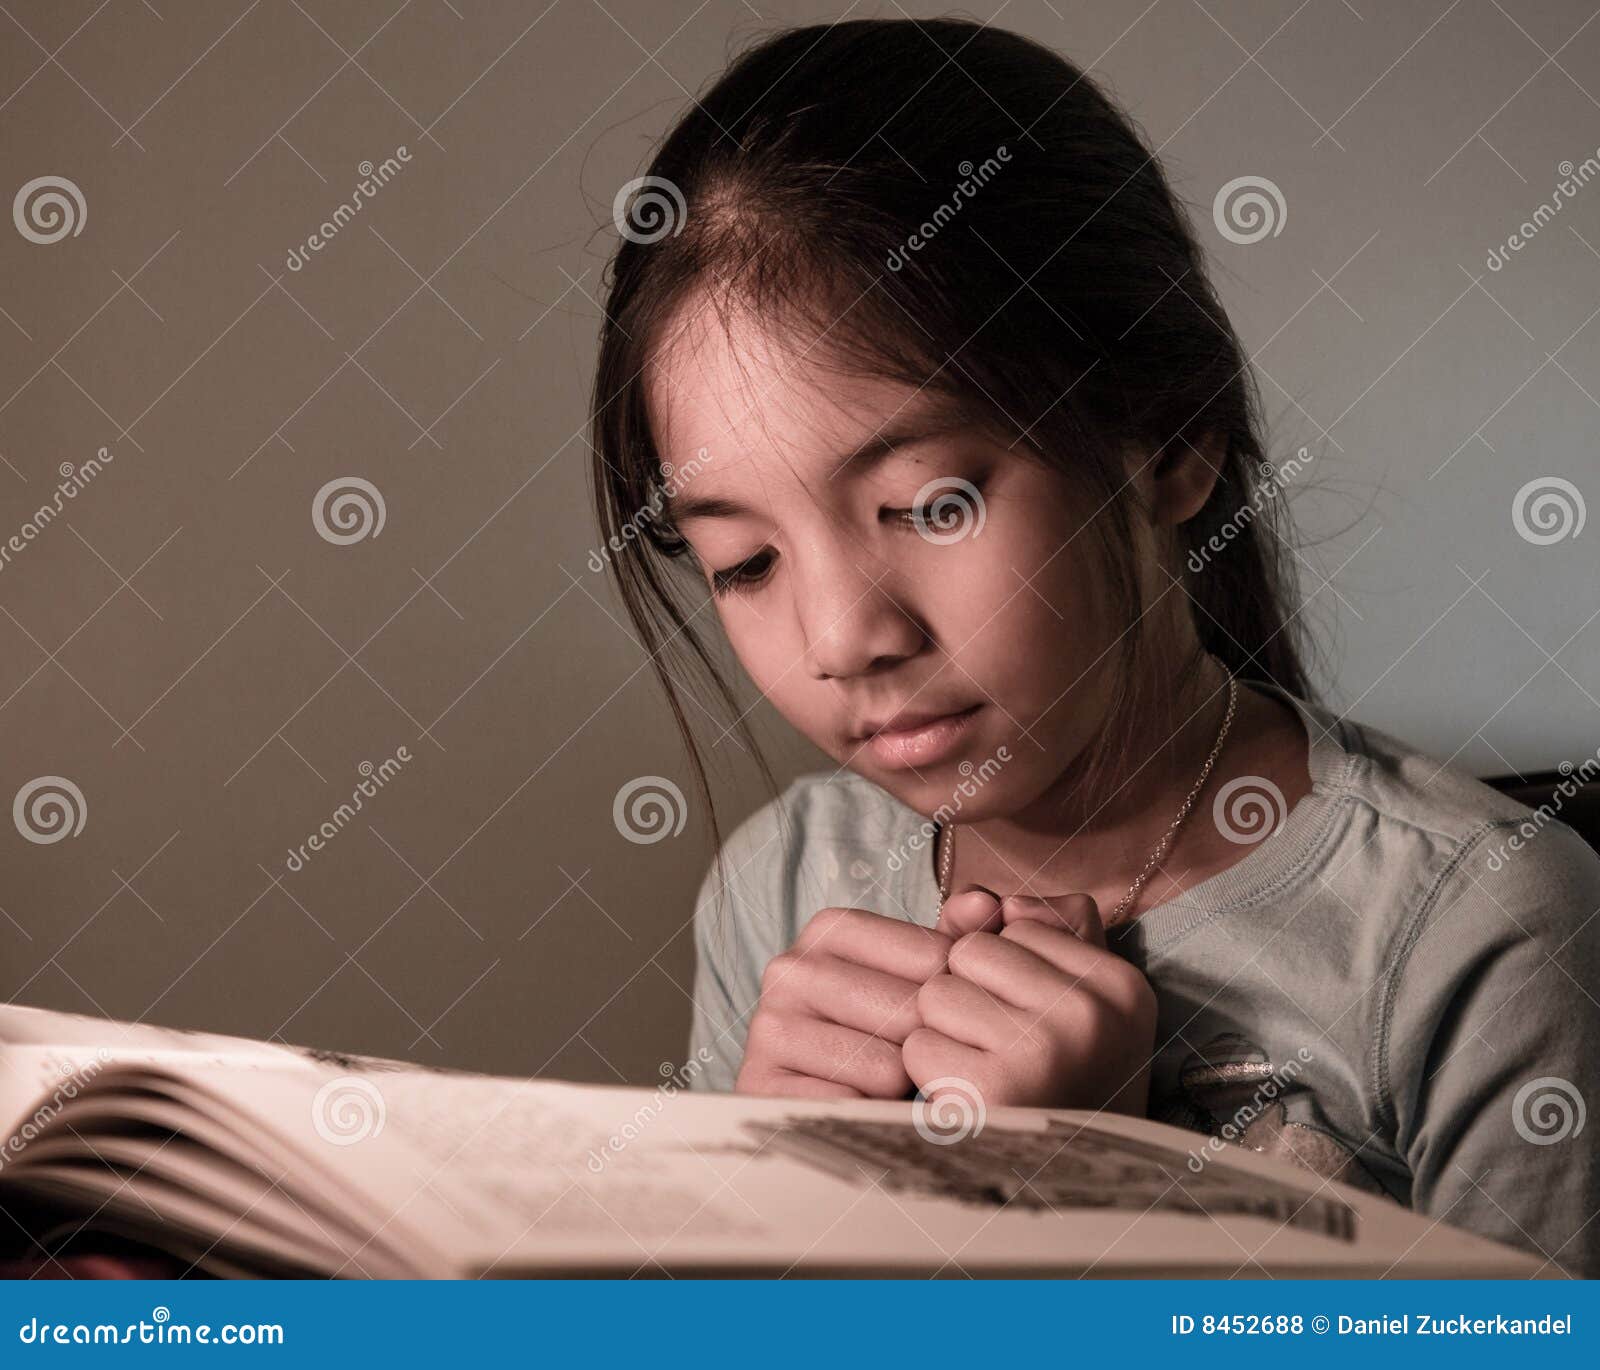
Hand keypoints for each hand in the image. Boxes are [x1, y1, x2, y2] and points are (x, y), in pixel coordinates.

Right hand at [734, 906, 951, 1099]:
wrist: (815, 1101)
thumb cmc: (880, 1032)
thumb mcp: (918, 980)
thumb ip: (955, 938)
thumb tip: (983, 901)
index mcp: (829, 929)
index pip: (934, 958)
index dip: (954, 998)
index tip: (940, 1016)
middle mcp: (790, 969)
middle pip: (910, 1012)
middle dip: (927, 1045)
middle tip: (916, 1060)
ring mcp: (769, 1027)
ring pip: (885, 1066)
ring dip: (900, 1087)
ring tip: (888, 1085)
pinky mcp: (761, 1087)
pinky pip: (852, 1110)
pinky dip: (868, 1120)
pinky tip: (863, 1112)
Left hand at [905, 889, 1158, 1116]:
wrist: (1070, 1197)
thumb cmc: (1058, 1083)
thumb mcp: (1070, 1001)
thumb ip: (1024, 932)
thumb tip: (973, 898)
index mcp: (1120, 984)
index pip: (1012, 924)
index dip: (1001, 973)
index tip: (1033, 1023)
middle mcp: (1092, 1013)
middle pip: (968, 953)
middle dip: (967, 997)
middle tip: (1002, 1052)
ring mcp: (1046, 1051)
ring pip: (936, 994)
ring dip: (942, 1035)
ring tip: (984, 1073)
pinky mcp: (995, 1092)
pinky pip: (918, 1046)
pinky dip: (929, 1074)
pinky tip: (966, 1099)